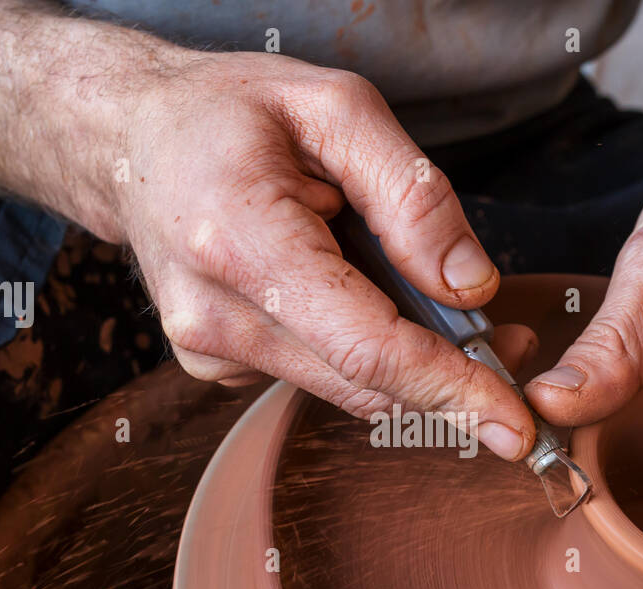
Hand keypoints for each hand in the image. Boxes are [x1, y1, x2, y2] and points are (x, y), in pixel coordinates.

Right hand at [102, 51, 535, 459]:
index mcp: (242, 242)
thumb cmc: (229, 112)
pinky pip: (316, 371)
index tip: (513, 426)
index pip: (366, 347)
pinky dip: (358, 348)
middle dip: (449, 374)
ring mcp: (209, 349)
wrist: (129, 140)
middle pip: (365, 379)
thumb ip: (411, 196)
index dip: (450, 388)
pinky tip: (355, 291)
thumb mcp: (336, 109)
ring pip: (346, 384)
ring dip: (407, 361)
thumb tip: (470, 285)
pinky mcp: (216, 364)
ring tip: (438, 299)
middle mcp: (216, 316)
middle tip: (507, 339)